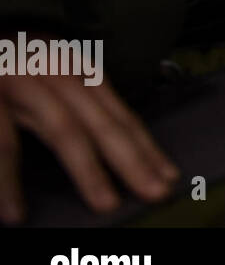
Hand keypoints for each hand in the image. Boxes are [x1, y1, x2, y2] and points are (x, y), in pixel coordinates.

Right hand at [0, 67, 179, 223]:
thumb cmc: (9, 54)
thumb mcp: (49, 71)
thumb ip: (76, 102)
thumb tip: (109, 144)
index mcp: (76, 71)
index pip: (119, 114)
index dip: (146, 146)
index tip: (169, 175)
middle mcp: (57, 74)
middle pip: (103, 122)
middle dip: (133, 160)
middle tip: (157, 193)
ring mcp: (22, 81)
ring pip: (65, 129)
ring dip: (88, 171)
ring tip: (106, 205)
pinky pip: (2, 140)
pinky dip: (8, 178)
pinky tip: (16, 209)